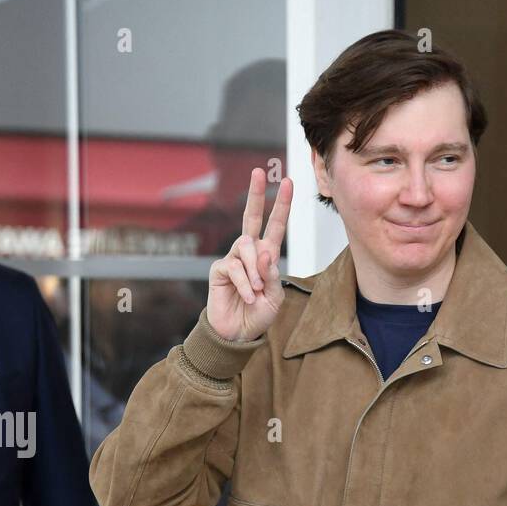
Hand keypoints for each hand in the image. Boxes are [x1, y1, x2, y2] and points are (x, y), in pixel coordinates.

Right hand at [207, 168, 292, 341]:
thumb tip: (265, 251)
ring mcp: (233, 259)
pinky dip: (246, 284)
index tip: (287, 182)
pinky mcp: (219, 269)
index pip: (274, 226)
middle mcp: (249, 253)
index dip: (281, 206)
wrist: (237, 334)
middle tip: (259, 171)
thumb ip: (273, 275)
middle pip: (251, 217)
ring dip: (255, 271)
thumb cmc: (257, 316)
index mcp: (266, 257)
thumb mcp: (275, 298)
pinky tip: (248, 297)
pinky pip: (235, 267)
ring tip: (258, 292)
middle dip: (256, 194)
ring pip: (246, 247)